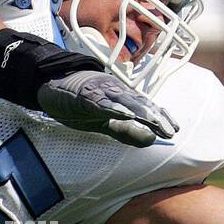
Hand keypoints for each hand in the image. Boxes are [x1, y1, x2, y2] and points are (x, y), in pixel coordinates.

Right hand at [37, 71, 178, 146]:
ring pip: (126, 101)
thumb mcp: (104, 123)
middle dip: (157, 117)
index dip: (161, 117)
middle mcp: (116, 92)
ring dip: (142, 112)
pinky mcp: (84, 95)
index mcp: (121, 99)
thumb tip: (150, 140)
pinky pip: (102, 102)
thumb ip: (125, 131)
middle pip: (141, 104)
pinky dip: (115, 108)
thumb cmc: (78, 103)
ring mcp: (101, 92)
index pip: (146, 107)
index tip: (174, 129)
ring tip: (156, 122)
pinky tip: (127, 115)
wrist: (50, 83)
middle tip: (170, 130)